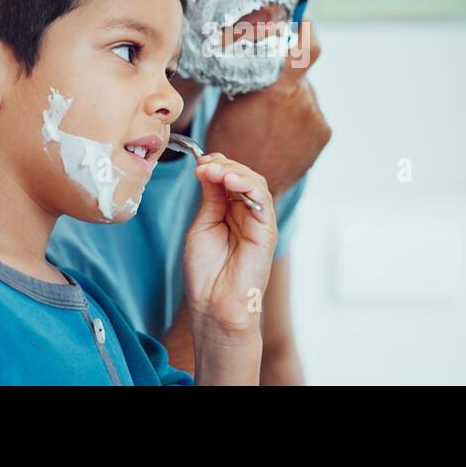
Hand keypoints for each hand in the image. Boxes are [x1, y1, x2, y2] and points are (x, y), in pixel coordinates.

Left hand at [183, 153, 277, 339]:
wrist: (213, 303)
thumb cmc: (205, 271)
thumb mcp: (202, 225)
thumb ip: (210, 198)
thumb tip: (208, 168)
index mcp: (229, 212)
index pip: (229, 178)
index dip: (216, 165)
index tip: (198, 163)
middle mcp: (246, 214)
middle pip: (243, 176)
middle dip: (224, 165)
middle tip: (205, 165)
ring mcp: (258, 221)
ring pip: (255, 183)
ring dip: (234, 171)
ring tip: (214, 171)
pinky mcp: (267, 230)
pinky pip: (262, 200)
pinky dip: (247, 185)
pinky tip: (229, 181)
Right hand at [205, 19, 331, 197]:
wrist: (249, 186)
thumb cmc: (232, 144)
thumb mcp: (229, 104)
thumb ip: (248, 75)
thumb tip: (256, 46)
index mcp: (277, 90)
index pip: (307, 49)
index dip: (308, 33)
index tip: (303, 25)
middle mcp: (301, 101)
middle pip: (298, 74)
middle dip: (285, 78)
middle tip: (267, 97)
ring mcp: (315, 118)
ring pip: (304, 94)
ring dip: (291, 100)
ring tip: (271, 122)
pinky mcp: (322, 132)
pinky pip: (311, 113)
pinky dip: (299, 117)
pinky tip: (282, 132)